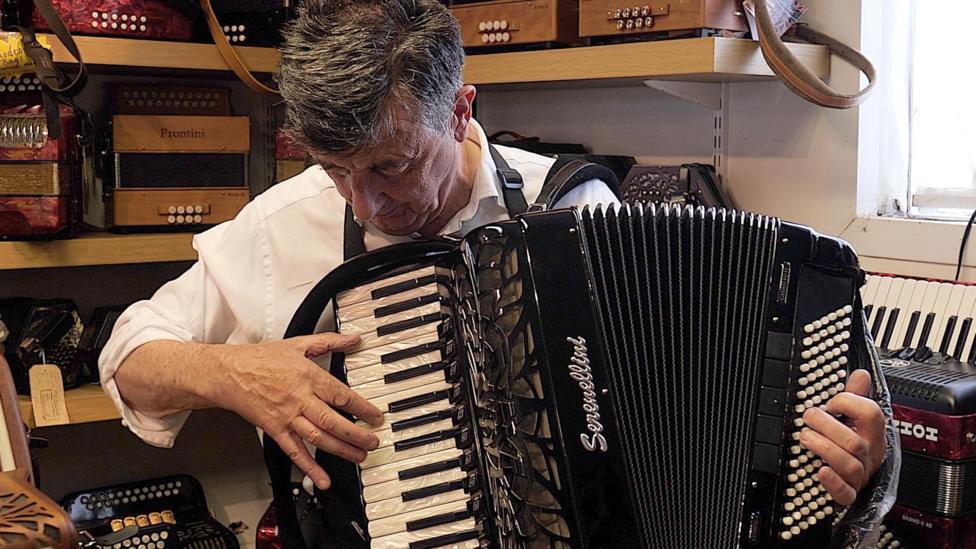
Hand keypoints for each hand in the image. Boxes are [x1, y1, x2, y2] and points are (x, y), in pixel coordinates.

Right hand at [211, 333, 382, 489]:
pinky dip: (310, 467)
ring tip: (360, 456)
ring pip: (318, 438)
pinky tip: (323, 479)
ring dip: (341, 450)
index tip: (376, 417)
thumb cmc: (260, 359)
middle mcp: (300, 399)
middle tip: (373, 441)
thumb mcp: (298, 344)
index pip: (342, 395)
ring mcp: (287, 417)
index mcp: (308, 377)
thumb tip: (353, 338)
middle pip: (333, 420)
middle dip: (356, 434)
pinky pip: (295, 451)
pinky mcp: (275, 430)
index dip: (362, 408)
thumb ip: (329, 341)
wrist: (228, 373)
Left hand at [799, 369, 886, 505]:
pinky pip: (845, 493)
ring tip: (806, 438)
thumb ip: (856, 397)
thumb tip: (860, 374)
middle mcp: (869, 454)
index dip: (848, 403)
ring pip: (849, 464)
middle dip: (827, 426)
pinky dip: (832, 482)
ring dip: (824, 448)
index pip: (871, 414)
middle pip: (855, 441)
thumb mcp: (856, 420)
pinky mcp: (848, 494)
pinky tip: (822, 471)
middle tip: (809, 418)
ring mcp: (860, 475)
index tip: (830, 403)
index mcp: (872, 433)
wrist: (856, 482)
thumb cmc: (852, 445)